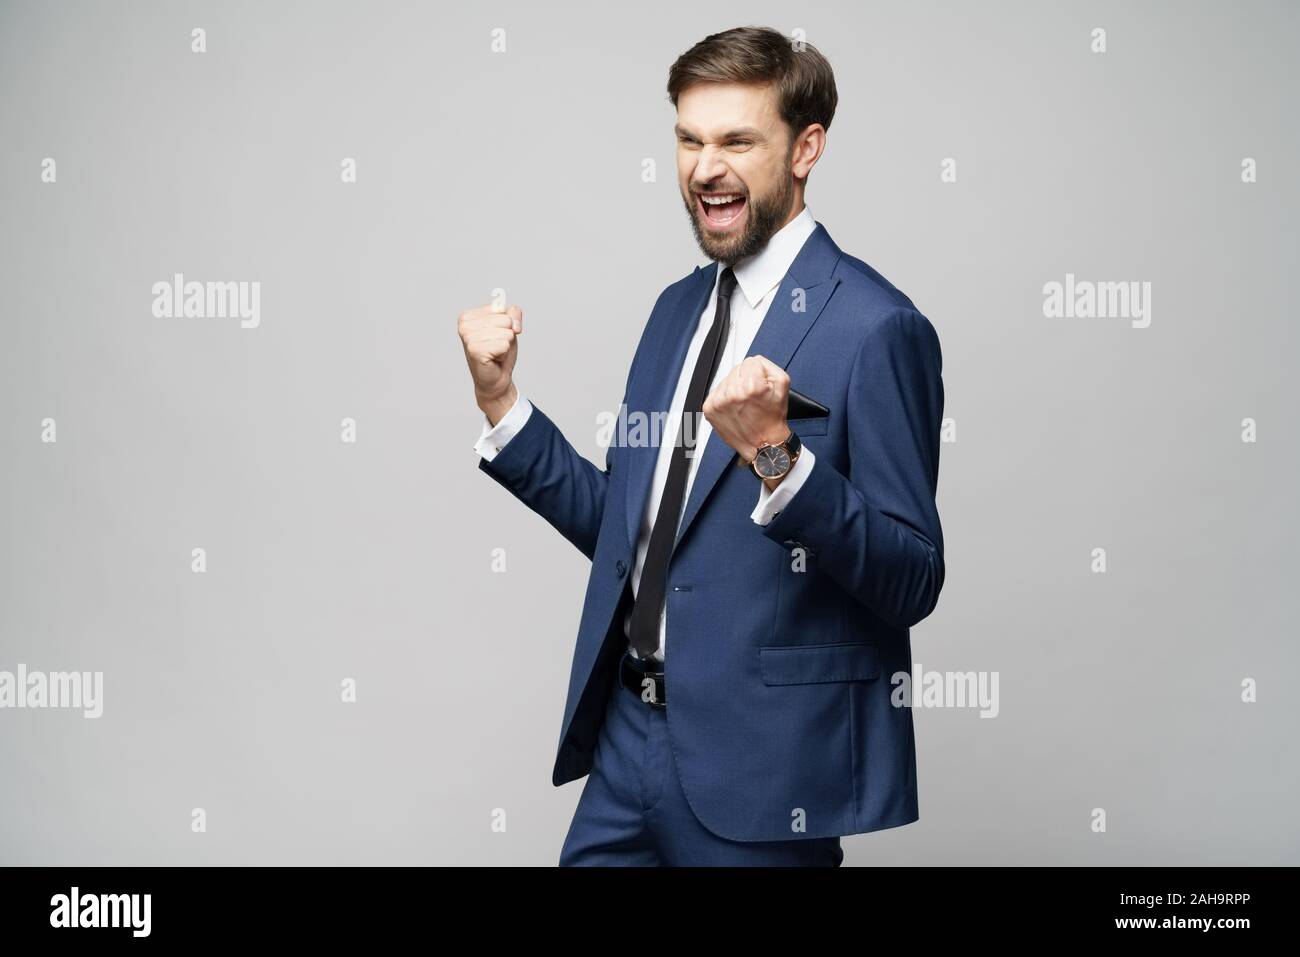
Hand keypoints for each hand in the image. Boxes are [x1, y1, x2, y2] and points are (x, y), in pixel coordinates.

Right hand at [457, 301, 522, 424]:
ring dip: (505, 345)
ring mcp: (468, 337)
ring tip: (495, 353)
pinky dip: (504, 354)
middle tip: (495, 347)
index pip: (501, 308)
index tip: (495, 336)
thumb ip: (513, 313)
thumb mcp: (509, 327)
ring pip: (507, 332)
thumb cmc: (500, 352)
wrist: (496, 379)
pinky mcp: (475, 350)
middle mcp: (465, 325)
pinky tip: (494, 359)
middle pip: (505, 320)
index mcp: (468, 316)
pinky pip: (504, 344)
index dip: (506, 323)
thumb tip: (514, 325)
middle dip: (506, 335)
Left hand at [701, 355, 790, 466]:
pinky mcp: (709, 409)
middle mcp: (732, 393)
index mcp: (751, 386)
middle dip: (745, 380)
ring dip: (734, 389)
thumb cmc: (772, 418)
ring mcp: (718, 402)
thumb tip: (751, 362)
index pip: (750, 361)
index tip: (761, 388)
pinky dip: (724, 398)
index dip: (759, 374)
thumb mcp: (782, 384)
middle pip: (737, 369)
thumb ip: (767, 365)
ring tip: (744, 404)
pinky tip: (734, 408)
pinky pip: (716, 392)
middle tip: (753, 398)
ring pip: (726, 380)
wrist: (763, 444)